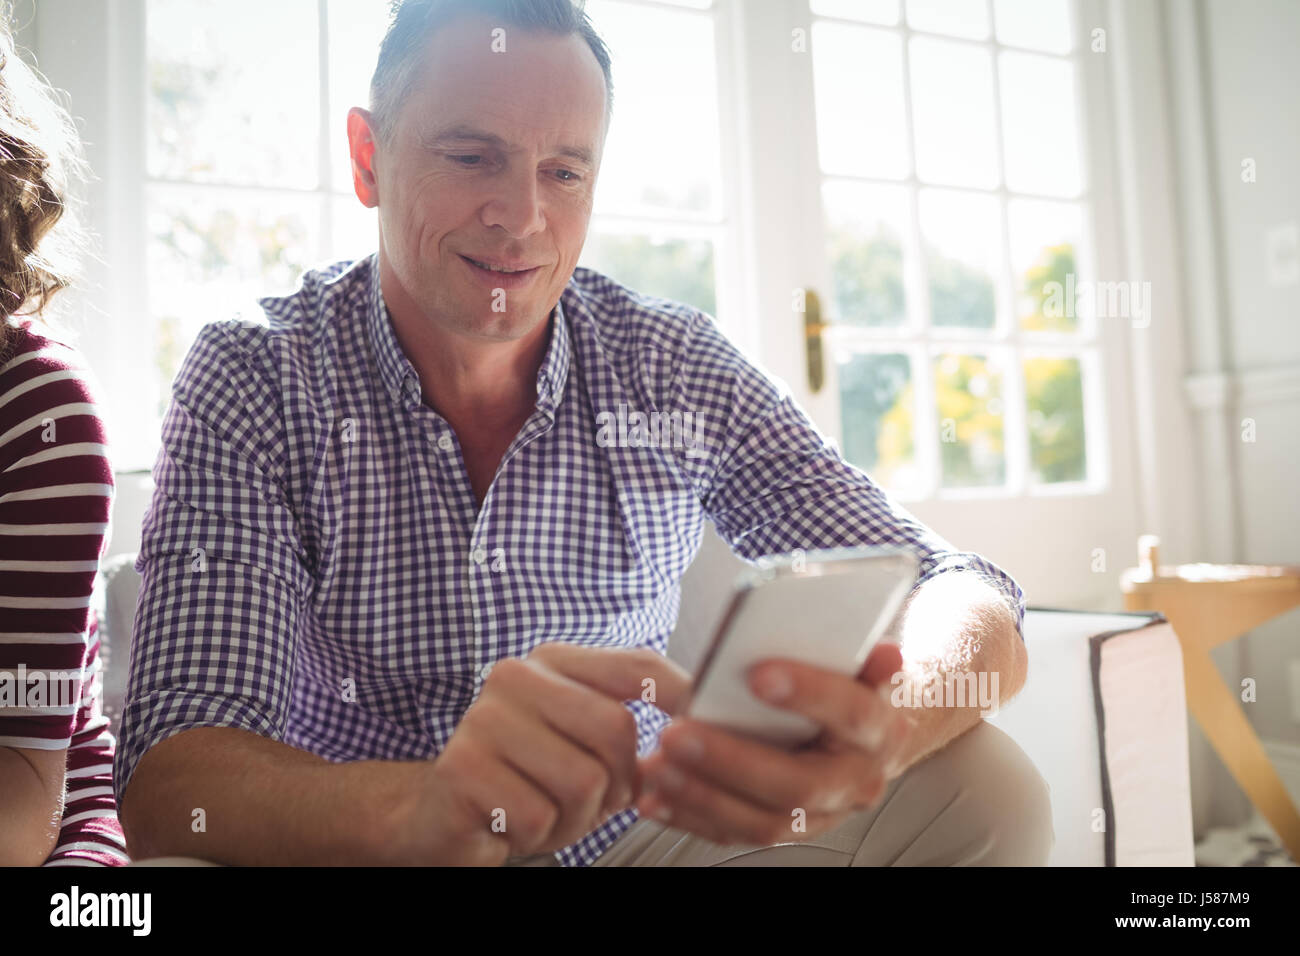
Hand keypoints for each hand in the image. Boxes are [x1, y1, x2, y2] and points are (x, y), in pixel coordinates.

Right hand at [412, 643, 690, 863]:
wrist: (442, 815)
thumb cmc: (526, 779)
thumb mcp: (581, 742)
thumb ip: (627, 721)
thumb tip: (698, 724)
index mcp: (552, 661)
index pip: (636, 667)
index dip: (680, 696)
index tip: (704, 726)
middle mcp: (515, 677)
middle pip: (616, 730)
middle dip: (617, 782)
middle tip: (591, 799)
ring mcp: (483, 719)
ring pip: (583, 781)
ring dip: (576, 817)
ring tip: (547, 809)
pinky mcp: (461, 768)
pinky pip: (540, 817)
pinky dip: (539, 834)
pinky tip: (515, 821)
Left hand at [634, 642, 914, 846]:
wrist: (855, 737)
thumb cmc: (842, 687)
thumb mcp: (855, 664)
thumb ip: (858, 653)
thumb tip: (887, 652)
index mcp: (876, 730)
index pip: (850, 712)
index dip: (809, 693)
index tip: (758, 674)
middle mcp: (854, 782)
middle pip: (797, 783)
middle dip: (731, 760)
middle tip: (677, 732)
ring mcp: (820, 816)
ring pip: (764, 821)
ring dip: (703, 795)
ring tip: (658, 765)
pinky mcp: (782, 830)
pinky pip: (734, 835)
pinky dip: (690, 818)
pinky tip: (653, 798)